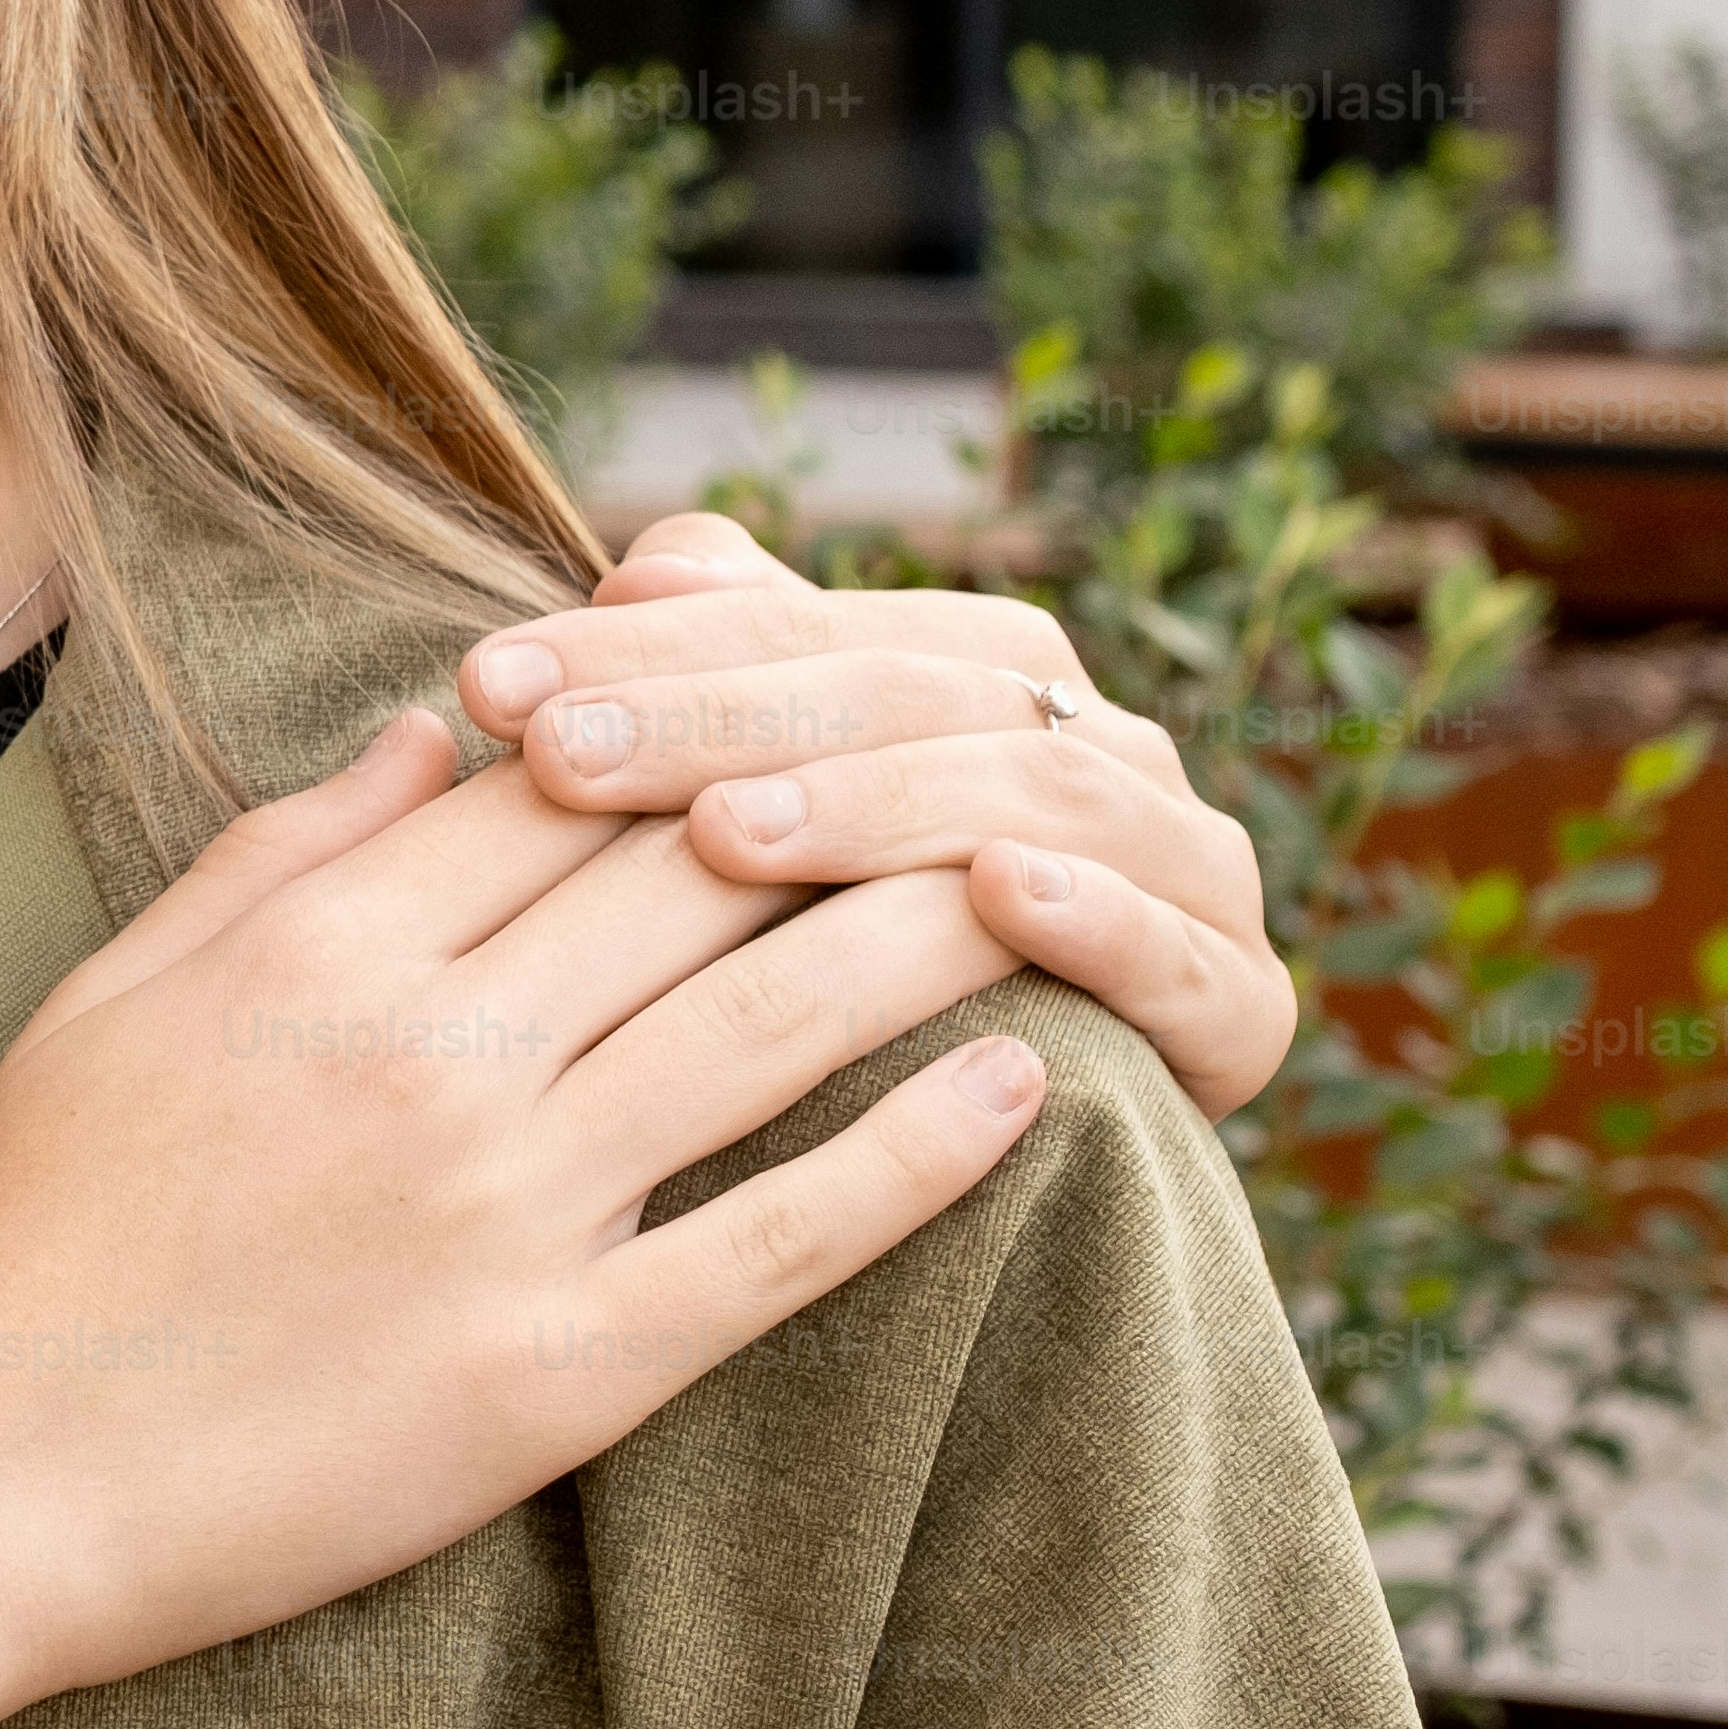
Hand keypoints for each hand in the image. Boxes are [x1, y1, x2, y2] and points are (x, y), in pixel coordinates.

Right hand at [0, 705, 1042, 1723]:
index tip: (808, 672)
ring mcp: (503, 1213)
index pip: (560, 780)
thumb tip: (438, 732)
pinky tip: (1011, 1092)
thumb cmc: (26, 1235)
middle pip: (692, 872)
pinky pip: (774, 1246)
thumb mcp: (116, 997)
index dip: (697, 709)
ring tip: (1046, 883)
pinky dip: (910, 1161)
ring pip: (768, 1028)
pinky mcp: (554, 1371)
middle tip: (987, 744)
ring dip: (927, 940)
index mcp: (318, 951)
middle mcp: (430, 1054)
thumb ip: (278, 856)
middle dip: (853, 789)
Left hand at [460, 511, 1293, 1115]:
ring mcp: (1185, 869)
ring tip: (727, 834)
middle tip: (561, 757)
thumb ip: (710, 681)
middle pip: (903, 692)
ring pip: (1031, 796)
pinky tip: (993, 895)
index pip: (802, 621)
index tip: (485, 685)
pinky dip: (1094, 913)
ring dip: (878, 807)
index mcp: (980, 674)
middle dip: (720, 717)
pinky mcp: (1243, 1009)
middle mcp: (1095, 747)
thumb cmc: (819, 972)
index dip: (641, 646)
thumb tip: (647, 559)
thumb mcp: (742, 826)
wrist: (1005, 1169)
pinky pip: (1181, 951)